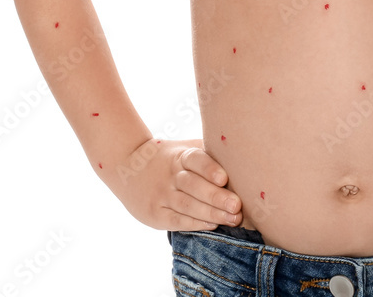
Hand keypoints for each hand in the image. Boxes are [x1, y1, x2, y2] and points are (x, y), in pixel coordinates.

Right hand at [104, 137, 242, 230]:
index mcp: (180, 155)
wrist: (128, 167)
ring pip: (187, 206)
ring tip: (232, 219)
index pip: (195, 160)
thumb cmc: (170, 158)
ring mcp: (161, 195)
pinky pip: (177, 220)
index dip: (209, 169)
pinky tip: (213, 225)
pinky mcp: (155, 214)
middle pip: (194, 187)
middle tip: (237, 206)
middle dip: (216, 197)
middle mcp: (170, 175)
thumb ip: (208, 152)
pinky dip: (195, 224)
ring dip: (211, 214)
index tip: (224, 178)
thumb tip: (243, 155)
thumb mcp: (184, 147)